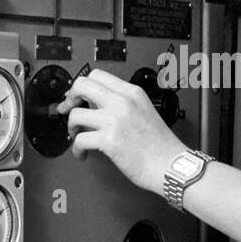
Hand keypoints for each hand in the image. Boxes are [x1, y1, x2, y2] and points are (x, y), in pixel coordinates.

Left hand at [56, 69, 185, 193]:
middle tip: (69, 110)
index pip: (98, 75)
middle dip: (70, 98)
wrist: (171, 166)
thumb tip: (96, 106)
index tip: (78, 96)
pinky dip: (76, 149)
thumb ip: (122, 105)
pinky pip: (79, 140)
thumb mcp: (144, 112)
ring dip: (71, 127)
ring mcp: (115, 120)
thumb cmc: (161, 146)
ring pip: (75, 114)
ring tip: (78, 136)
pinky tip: (83, 153)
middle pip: (82, 85)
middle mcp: (122, 102)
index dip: (82, 86)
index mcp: (132, 93)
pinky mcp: (109, 140)